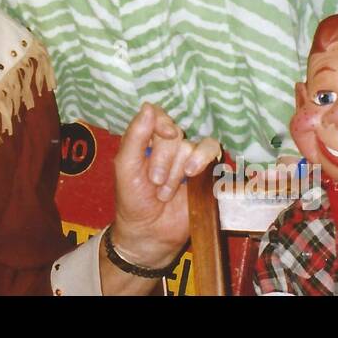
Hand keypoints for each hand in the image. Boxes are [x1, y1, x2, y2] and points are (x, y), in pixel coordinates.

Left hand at [110, 103, 220, 268]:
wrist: (150, 232)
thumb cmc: (133, 199)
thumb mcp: (126, 167)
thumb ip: (135, 136)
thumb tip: (148, 106)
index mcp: (147, 140)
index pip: (157, 115)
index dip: (161, 121)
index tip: (162, 134)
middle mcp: (169, 145)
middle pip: (173, 132)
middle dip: (162, 159)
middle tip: (154, 182)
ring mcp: (188, 157)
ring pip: (189, 145)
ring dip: (176, 170)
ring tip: (166, 191)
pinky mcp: (206, 170)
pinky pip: (211, 150)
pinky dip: (202, 159)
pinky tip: (191, 174)